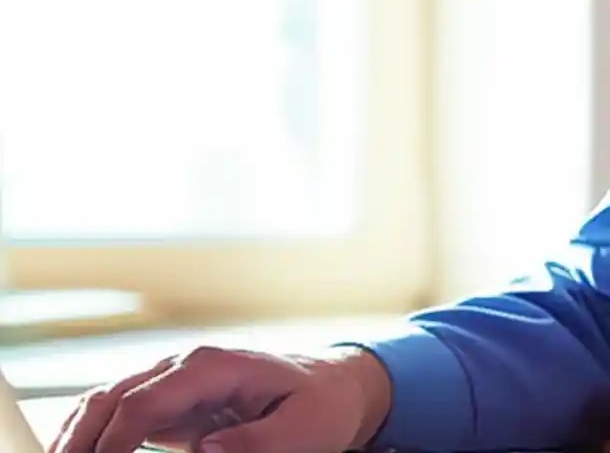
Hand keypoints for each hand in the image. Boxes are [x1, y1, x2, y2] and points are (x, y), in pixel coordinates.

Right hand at [48, 345, 391, 452]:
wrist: (332, 387)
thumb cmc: (321, 406)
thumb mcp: (305, 429)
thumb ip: (258, 441)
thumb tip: (206, 451)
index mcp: (215, 367)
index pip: (145, 401)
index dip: (113, 442)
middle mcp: (185, 366)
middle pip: (112, 397)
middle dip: (80, 438)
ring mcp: (175, 381)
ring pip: (106, 401)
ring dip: (78, 435)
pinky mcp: (173, 402)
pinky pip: (120, 413)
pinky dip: (95, 434)